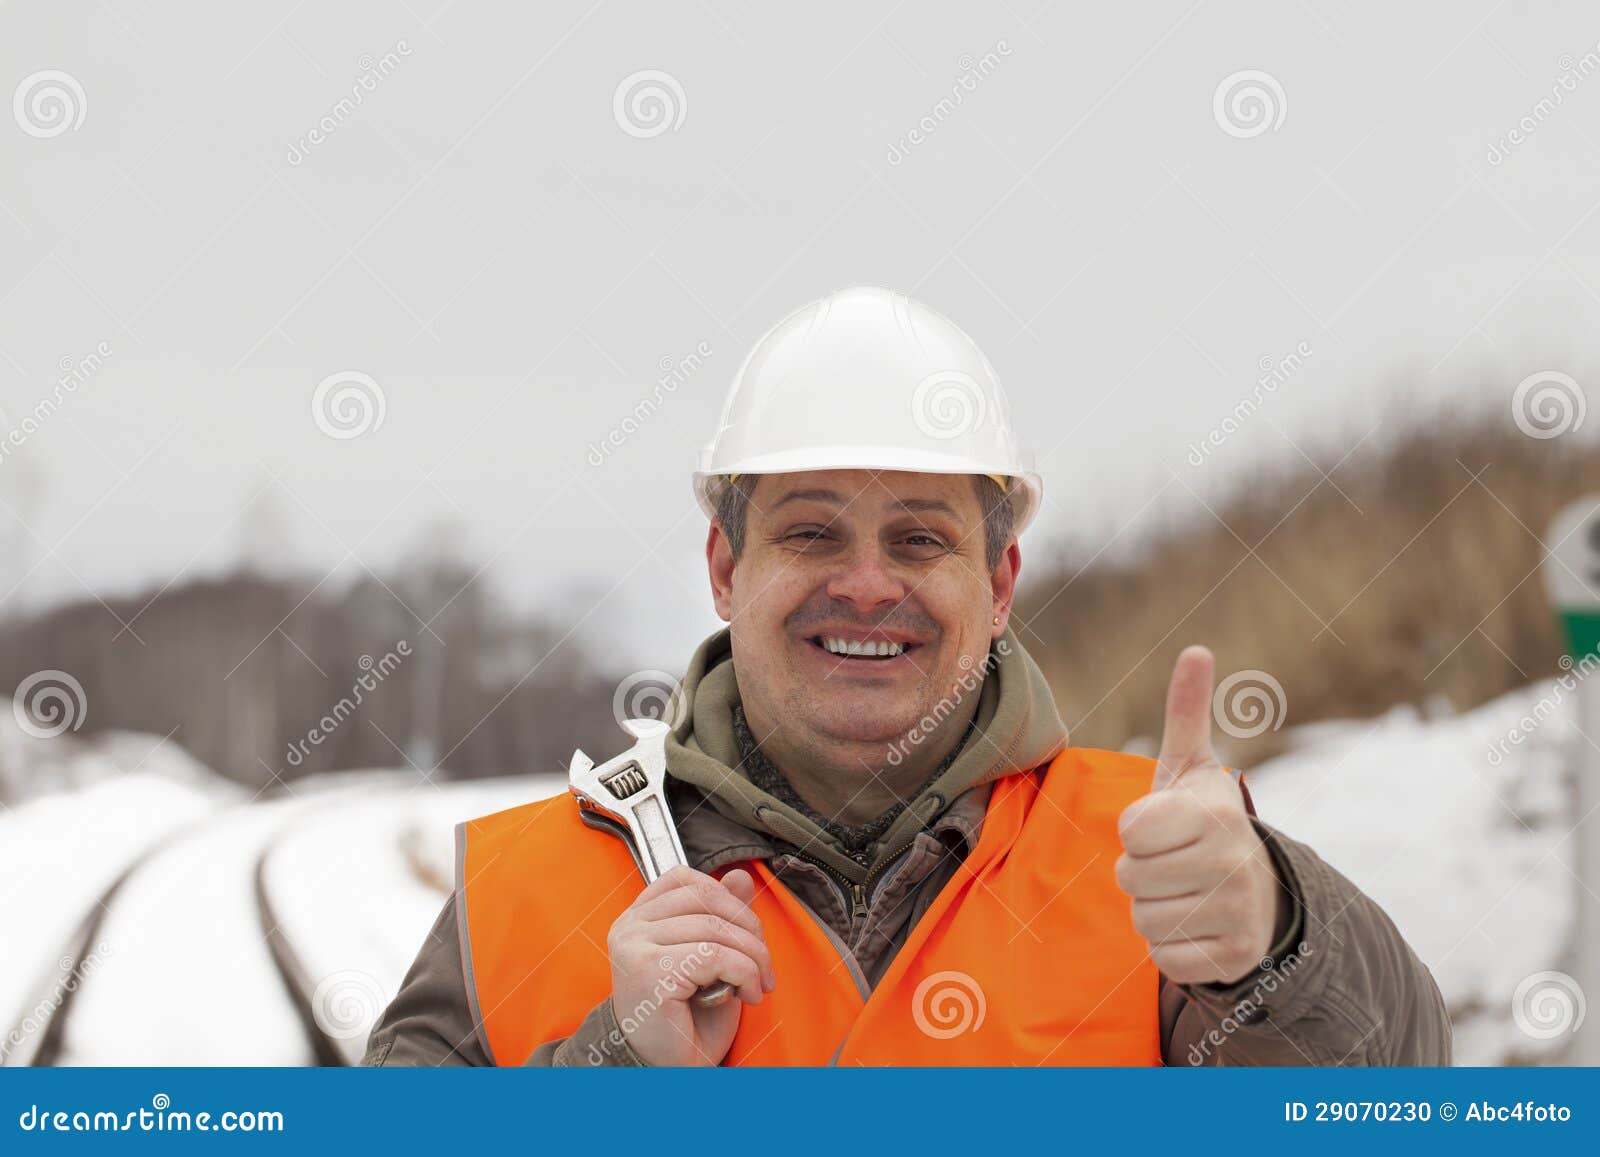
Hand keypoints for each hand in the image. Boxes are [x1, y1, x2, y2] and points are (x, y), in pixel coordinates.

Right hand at [606, 865, 774, 1064]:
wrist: (664, 1071)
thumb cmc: (683, 1020)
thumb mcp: (711, 958)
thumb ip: (722, 916)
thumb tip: (742, 876)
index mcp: (637, 918)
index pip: (685, 879)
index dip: (726, 897)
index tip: (747, 932)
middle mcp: (629, 927)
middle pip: (706, 898)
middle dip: (749, 928)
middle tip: (765, 964)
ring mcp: (636, 947)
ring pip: (715, 928)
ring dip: (753, 956)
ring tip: (759, 984)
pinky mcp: (651, 971)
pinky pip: (716, 955)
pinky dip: (745, 973)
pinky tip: (748, 995)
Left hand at [1114, 645, 1285, 986]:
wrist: (1260, 894)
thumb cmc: (1203, 824)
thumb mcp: (1192, 769)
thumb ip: (1186, 712)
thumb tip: (1197, 650)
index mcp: (1216, 812)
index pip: (1132, 830)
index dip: (1136, 830)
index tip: (1162, 826)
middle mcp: (1233, 861)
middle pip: (1130, 877)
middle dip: (1140, 872)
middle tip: (1172, 863)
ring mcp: (1238, 912)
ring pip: (1144, 919)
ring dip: (1152, 910)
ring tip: (1183, 892)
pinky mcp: (1233, 958)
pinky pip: (1164, 959)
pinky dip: (1170, 948)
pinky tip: (1196, 927)